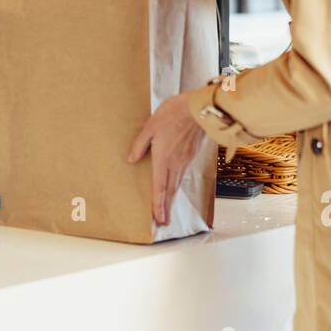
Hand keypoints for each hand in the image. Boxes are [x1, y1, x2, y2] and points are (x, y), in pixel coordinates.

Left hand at [126, 92, 206, 225]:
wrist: (198, 108)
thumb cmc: (173, 114)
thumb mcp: (150, 126)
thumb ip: (140, 144)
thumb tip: (131, 159)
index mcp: (163, 159)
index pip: (159, 188)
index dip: (158, 205)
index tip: (158, 219)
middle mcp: (176, 164)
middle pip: (170, 191)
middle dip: (166, 208)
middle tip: (163, 222)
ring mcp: (185, 160)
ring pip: (177, 184)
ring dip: (172, 199)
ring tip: (167, 209)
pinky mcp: (191, 155)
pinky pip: (183, 175)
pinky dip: (177, 185)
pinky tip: (175, 186)